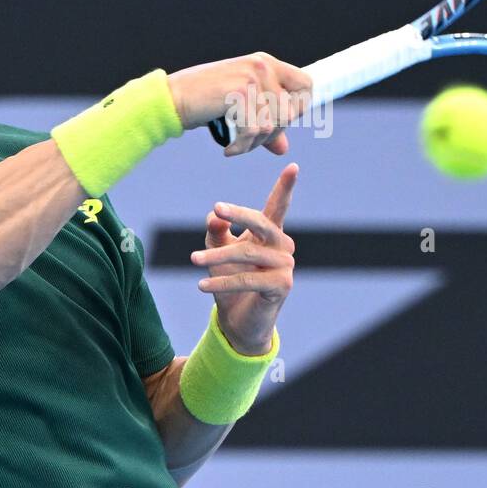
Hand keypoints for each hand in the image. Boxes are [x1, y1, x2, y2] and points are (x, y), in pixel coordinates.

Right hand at [167, 52, 311, 156]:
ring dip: (255, 143)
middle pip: (291, 111)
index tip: (278, 124)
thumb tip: (284, 148)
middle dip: (273, 134)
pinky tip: (229, 150)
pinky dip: (242, 147)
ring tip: (237, 145)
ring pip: (273, 124)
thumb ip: (264, 124)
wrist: (172, 99)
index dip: (299, 108)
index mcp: (266, 63)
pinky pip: (254, 131)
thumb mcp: (239, 110)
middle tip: (250, 140)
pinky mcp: (240, 92)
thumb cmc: (204, 103)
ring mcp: (252, 77)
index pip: (306, 85)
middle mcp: (262, 66)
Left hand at [190, 163, 298, 354]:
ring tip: (193, 259)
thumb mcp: (218, 251)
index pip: (277, 207)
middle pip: (262, 223)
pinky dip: (222, 281)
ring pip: (247, 253)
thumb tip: (214, 215)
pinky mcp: (281, 286)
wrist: (237, 323)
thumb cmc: (229, 282)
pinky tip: (201, 285)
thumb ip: (216, 231)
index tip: (293, 165)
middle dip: (238, 213)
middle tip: (217, 207)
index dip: (285, 187)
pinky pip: (247, 279)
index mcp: (270, 234)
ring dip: (217, 256)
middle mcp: (282, 247)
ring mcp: (285, 266)